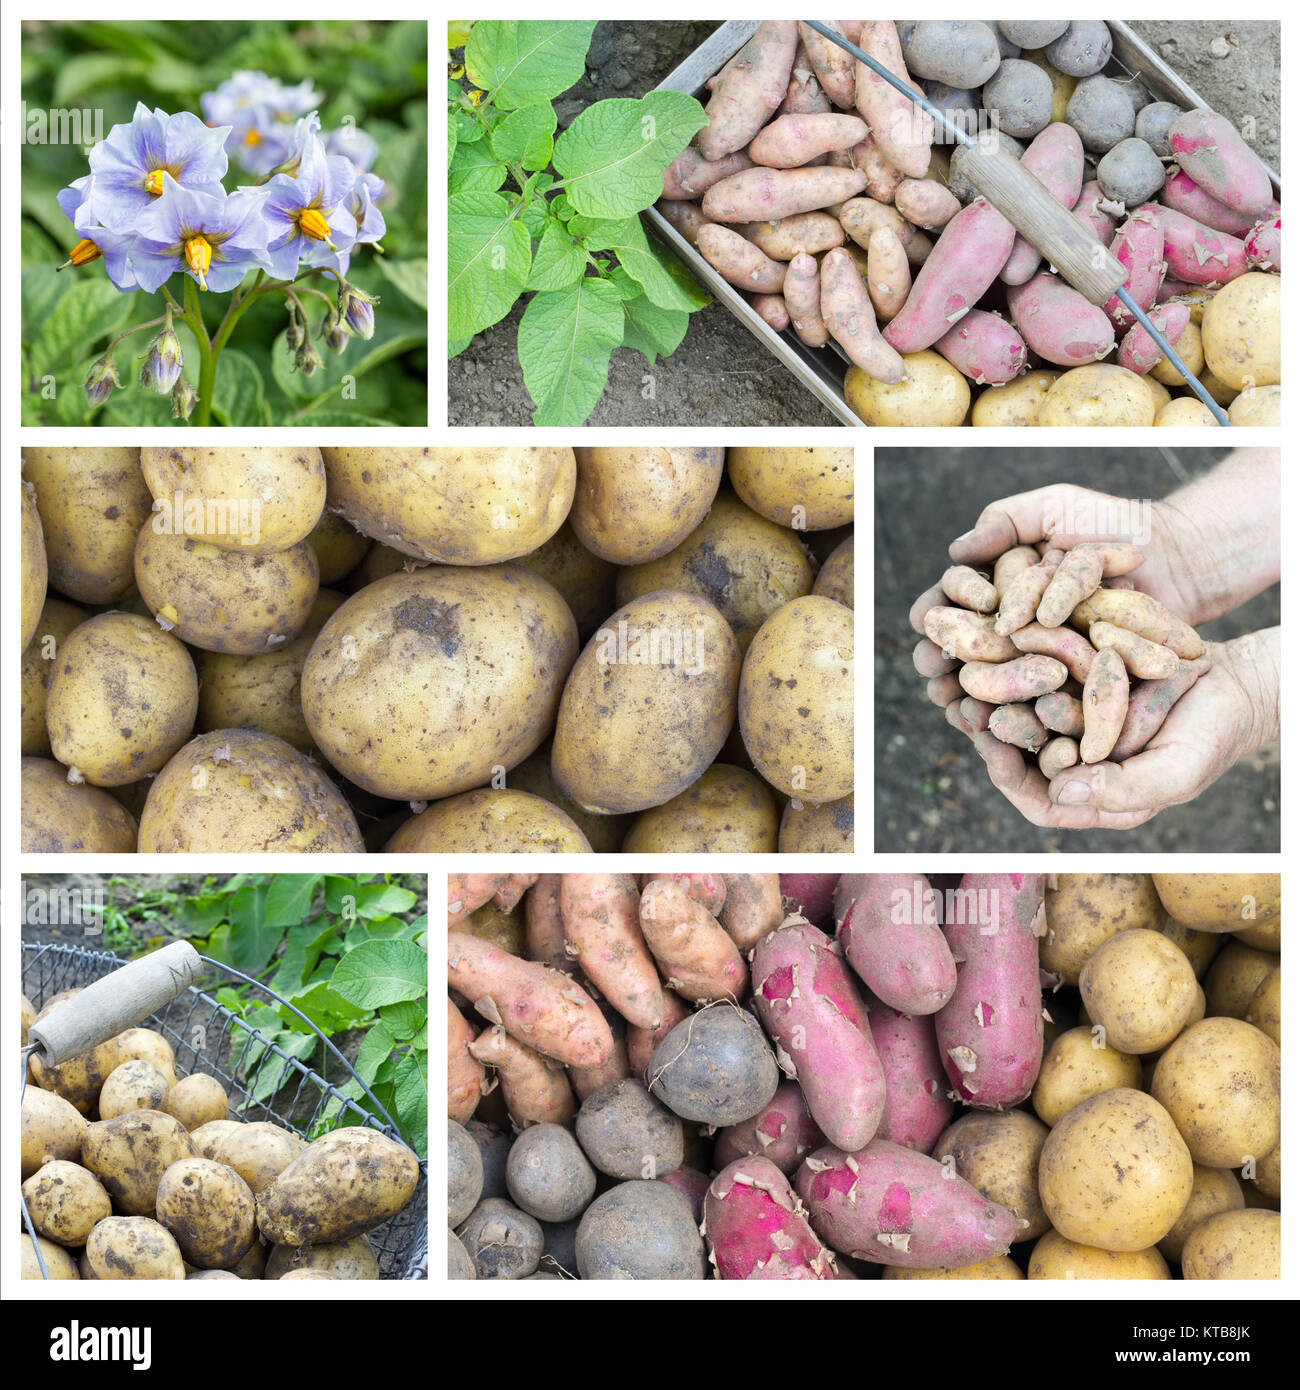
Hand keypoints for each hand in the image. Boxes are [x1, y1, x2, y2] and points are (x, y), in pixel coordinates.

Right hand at [908, 484, 1192, 690]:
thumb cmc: (1114, 524)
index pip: (951, 592)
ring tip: (958, 703)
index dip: (954, 596)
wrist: (1178, 561)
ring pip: (978, 678)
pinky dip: (1002, 716)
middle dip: (940, 653)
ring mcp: (1028, 655)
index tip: (982, 600)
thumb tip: (956, 549)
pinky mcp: (1058, 685)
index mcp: (991, 581)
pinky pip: (1021, 704)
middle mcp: (1002, 620)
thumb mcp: (1057, 507)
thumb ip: (1005, 520)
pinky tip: (987, 725)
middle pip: (955, 641)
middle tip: (937, 663)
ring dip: (962, 693)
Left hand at [956, 633, 1277, 828]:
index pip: (1036, 799)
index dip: (1008, 776)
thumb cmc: (1212, 735)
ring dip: (998, 691)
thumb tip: (1060, 792)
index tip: (990, 746)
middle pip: (1021, 751)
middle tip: (968, 704)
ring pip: (1024, 709)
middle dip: (993, 728)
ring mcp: (1075, 718)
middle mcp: (1075, 759)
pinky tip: (1002, 635)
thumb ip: (1122, 790)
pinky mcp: (1079, 680)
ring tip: (972, 670)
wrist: (1237, 681)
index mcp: (1092, 795)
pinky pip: (1043, 673)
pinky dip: (1022, 656)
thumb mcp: (1176, 771)